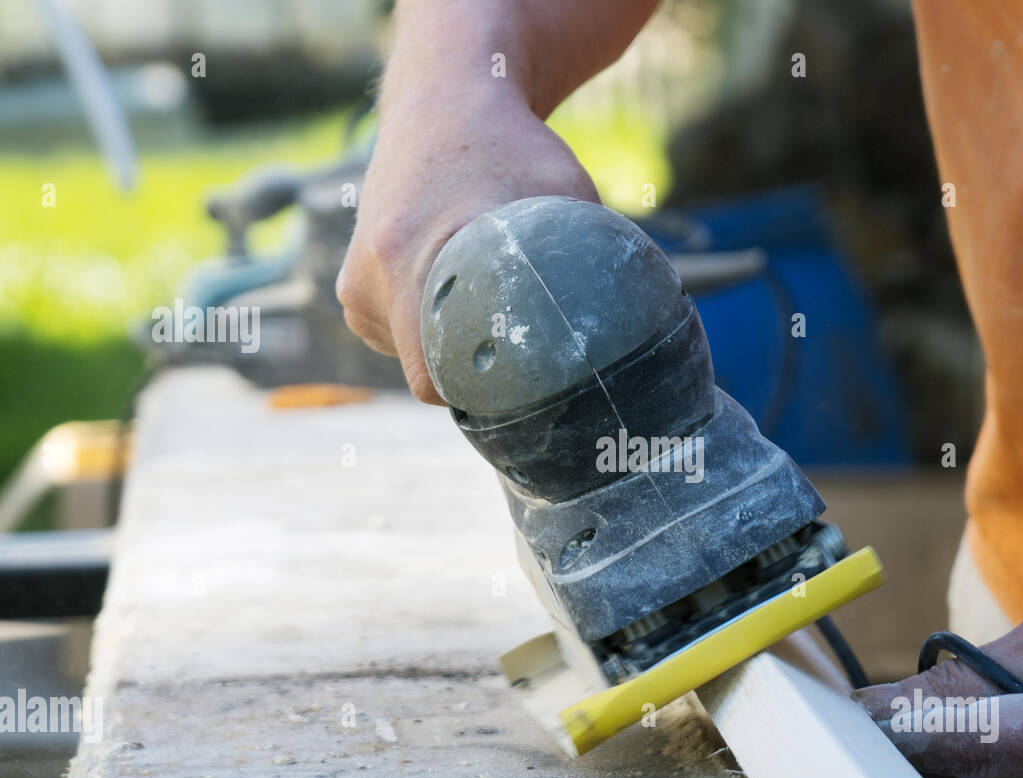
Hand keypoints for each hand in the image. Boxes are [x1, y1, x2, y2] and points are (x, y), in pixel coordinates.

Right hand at [337, 91, 596, 402]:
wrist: (444, 99)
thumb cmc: (513, 145)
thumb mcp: (565, 193)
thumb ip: (590, 257)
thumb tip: (633, 328)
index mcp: (402, 259)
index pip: (433, 381)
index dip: (478, 395)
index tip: (519, 388)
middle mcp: (366, 277)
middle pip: (426, 372)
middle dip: (472, 370)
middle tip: (522, 347)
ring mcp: (353, 284)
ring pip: (412, 356)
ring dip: (449, 342)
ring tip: (485, 296)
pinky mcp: (351, 284)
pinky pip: (397, 335)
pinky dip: (428, 324)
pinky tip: (454, 285)